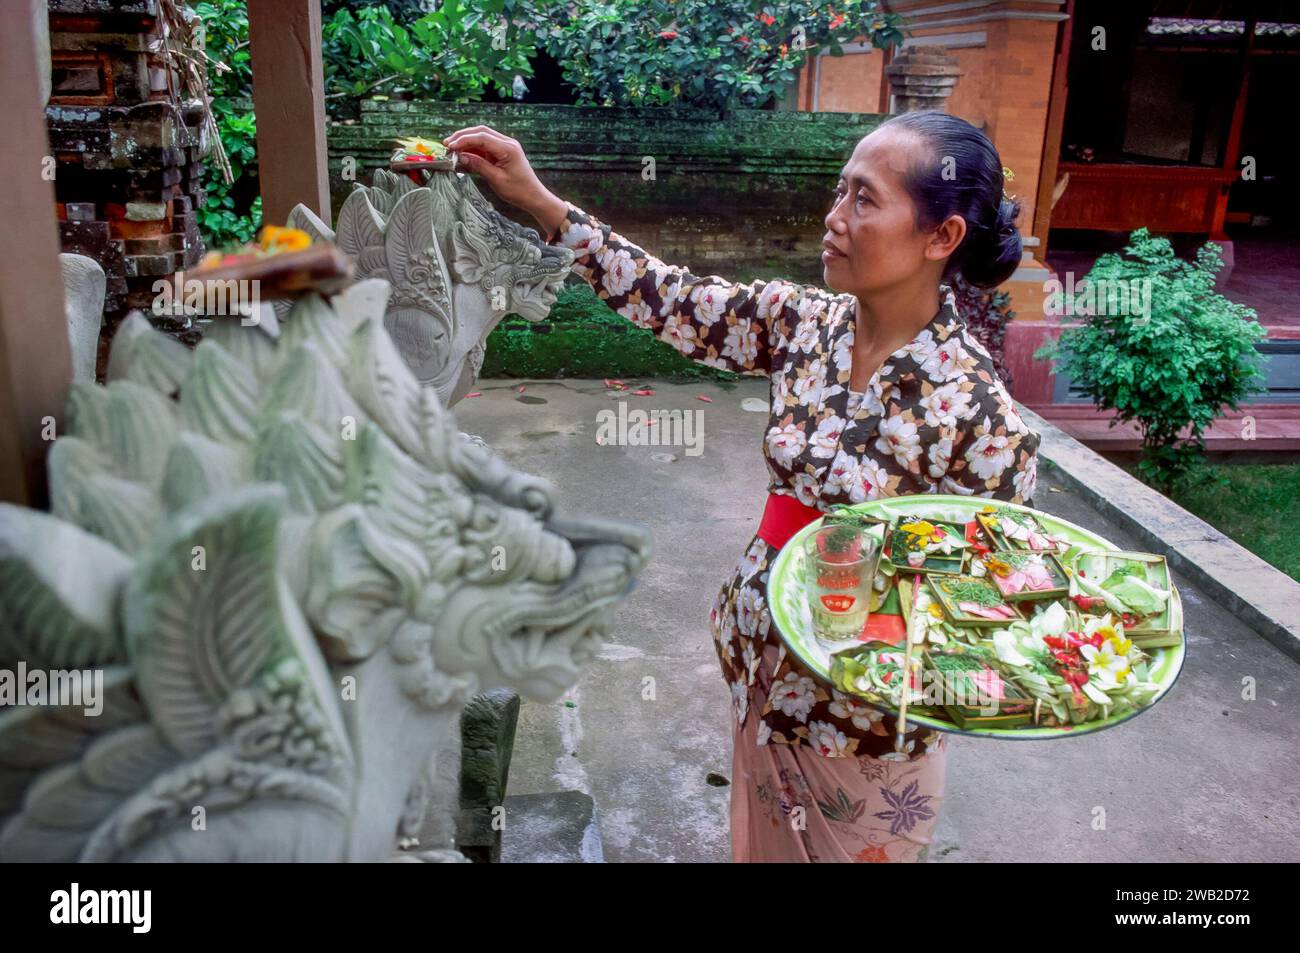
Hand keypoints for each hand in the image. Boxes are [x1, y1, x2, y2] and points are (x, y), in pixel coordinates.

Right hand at [441, 126, 567, 238]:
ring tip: (452, 148)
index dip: (464, 140)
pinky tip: (462, 153)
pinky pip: (485, 145)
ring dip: (466, 141)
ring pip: (482, 136)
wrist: (533, 196)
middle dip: (462, 136)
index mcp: (508, 148)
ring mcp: (505, 145)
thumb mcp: (496, 180)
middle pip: (481, 131)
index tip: (450, 147)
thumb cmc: (518, 190)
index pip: (481, 137)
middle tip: (447, 144)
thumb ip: (478, 166)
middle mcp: (507, 143)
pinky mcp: (502, 151)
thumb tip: (461, 156)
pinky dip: (473, 148)